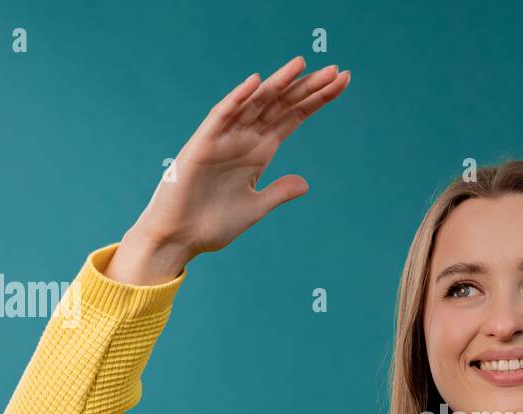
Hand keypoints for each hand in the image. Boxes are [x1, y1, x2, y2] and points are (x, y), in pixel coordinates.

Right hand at [114, 55, 350, 281]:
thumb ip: (279, 191)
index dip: (317, 100)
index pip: (293, 117)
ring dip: (277, 84)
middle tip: (336, 70)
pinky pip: (222, 116)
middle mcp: (245, 139)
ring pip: (255, 104)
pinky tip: (256, 83)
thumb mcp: (255, 207)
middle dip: (307, 87)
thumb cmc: (212, 223)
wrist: (180, 238)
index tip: (342, 82)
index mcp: (259, 151)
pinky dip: (238, 99)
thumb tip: (306, 183)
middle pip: (281, 105)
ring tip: (301, 65)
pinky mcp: (203, 144)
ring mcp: (224, 139)